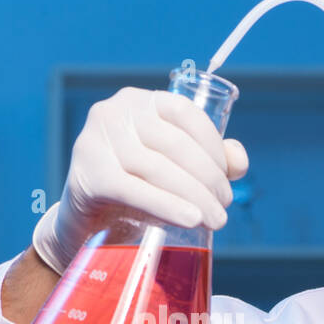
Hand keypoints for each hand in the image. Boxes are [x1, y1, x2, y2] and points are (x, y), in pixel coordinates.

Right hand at [32, 87, 248, 273]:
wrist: (84, 221)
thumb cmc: (134, 188)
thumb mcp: (172, 168)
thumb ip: (209, 159)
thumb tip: (239, 161)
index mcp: (139, 102)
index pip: (185, 113)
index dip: (213, 145)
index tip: (228, 177)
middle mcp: (114, 113)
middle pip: (174, 145)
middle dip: (207, 179)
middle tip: (223, 208)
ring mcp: (95, 142)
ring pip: (158, 169)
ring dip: (194, 196)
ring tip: (214, 219)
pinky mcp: (87, 176)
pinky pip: (134, 190)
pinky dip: (166, 206)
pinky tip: (189, 219)